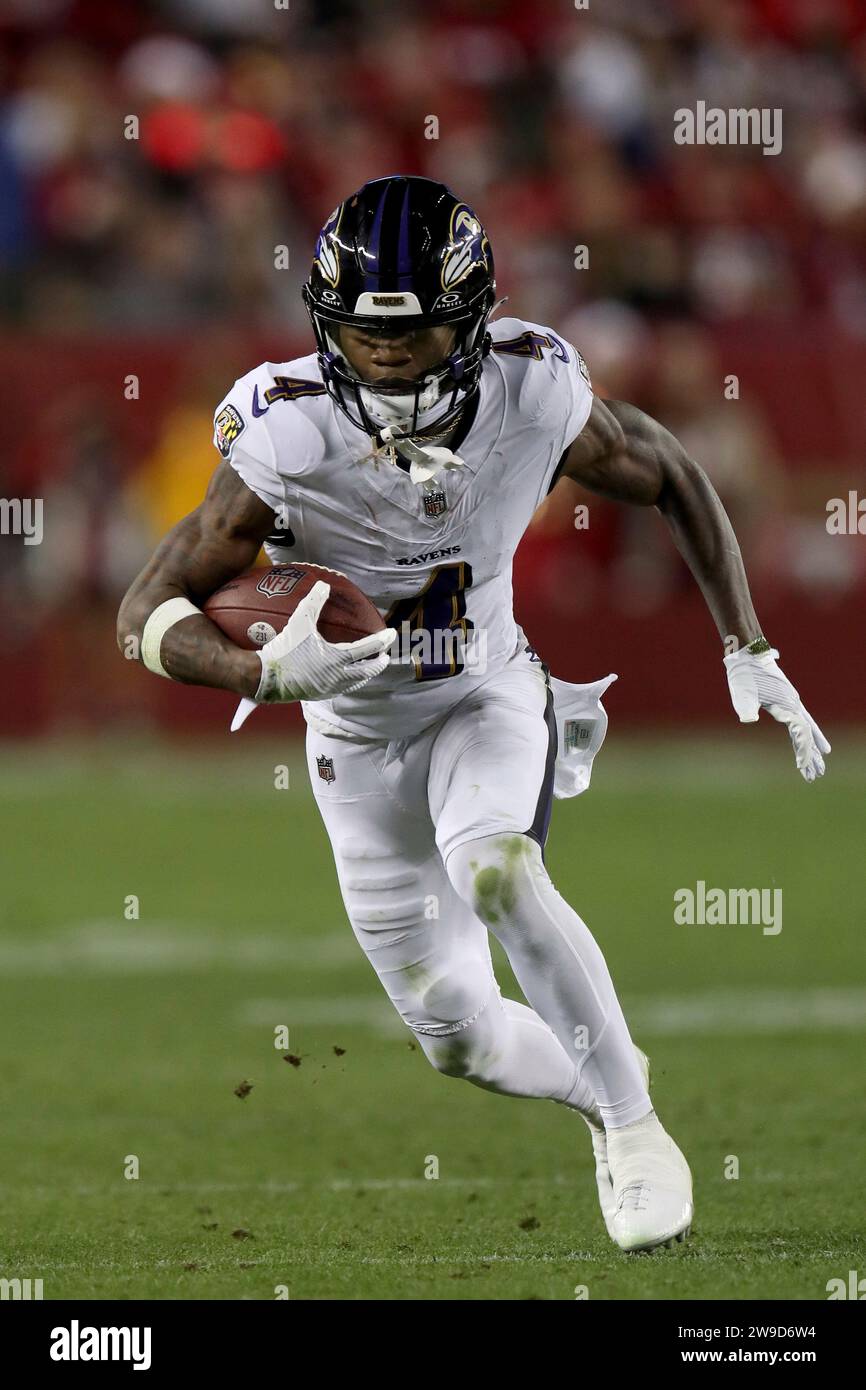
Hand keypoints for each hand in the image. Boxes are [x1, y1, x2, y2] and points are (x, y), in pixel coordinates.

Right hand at [255, 580, 394, 702]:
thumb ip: (313, 602)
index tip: (391, 635)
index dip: (381, 640)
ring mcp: (330, 687)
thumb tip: (323, 584)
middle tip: (385, 657)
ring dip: (365, 675)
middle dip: (378, 664)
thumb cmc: (285, 649)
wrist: (268, 677)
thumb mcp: (300, 622)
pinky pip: (342, 689)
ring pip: (356, 683)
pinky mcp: (320, 694)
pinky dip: (350, 683)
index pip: (367, 648)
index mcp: (338, 657)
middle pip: (367, 671)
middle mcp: (338, 675)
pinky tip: (346, 679)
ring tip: (369, 670)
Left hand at [723, 644, 829, 781]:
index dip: (803, 750)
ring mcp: (792, 702)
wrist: (748, 653)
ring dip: (812, 747)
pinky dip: (805, 735)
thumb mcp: (742, 691)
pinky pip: (800, 722)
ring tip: (819, 765)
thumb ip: (746, 707)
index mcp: (786, 704)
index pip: (801, 732)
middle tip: (816, 776)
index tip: (802, 767)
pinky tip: (809, 742)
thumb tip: (748, 720)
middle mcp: (794, 704)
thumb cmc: (743, 673)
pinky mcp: (787, 701)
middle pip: (808, 734)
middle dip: (811, 756)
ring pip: (807, 729)